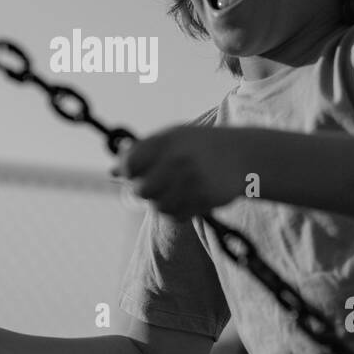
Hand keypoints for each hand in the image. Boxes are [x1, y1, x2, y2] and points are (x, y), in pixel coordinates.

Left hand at [111, 125, 247, 219]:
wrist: (242, 154)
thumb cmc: (199, 146)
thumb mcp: (172, 138)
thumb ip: (141, 152)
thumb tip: (111, 172)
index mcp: (167, 140)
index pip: (130, 164)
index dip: (128, 172)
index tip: (133, 173)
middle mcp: (178, 159)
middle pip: (141, 190)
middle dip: (145, 190)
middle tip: (159, 183)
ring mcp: (192, 180)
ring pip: (158, 206)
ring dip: (163, 201)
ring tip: (177, 189)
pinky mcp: (204, 198)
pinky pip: (176, 215)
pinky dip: (177, 211)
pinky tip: (188, 198)